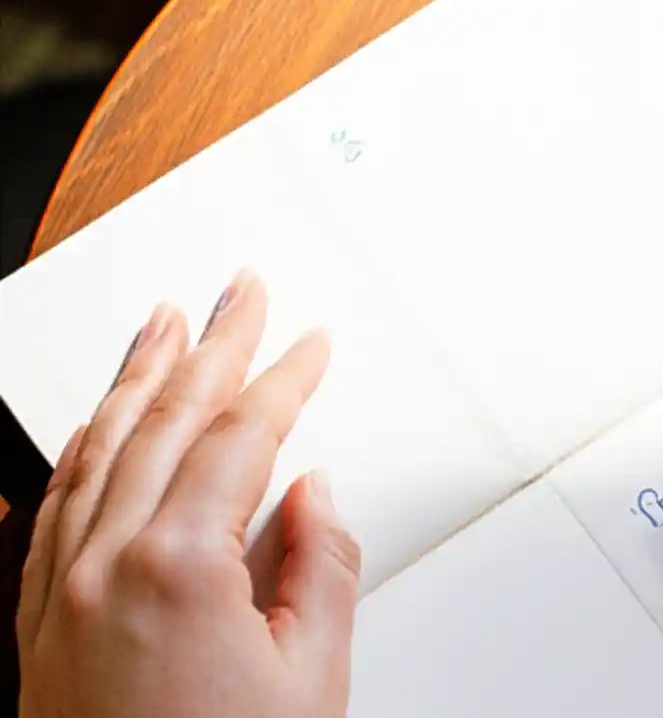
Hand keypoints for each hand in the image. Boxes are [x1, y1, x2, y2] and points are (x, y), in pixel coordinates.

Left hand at [17, 271, 359, 716]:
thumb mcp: (310, 682)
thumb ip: (317, 569)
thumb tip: (310, 497)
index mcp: (177, 569)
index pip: (240, 437)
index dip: (283, 378)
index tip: (310, 344)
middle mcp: (102, 564)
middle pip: (166, 418)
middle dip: (214, 344)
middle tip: (243, 292)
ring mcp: (57, 587)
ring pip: (98, 444)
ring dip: (137, 373)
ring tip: (165, 323)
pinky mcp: (36, 618)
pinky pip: (54, 499)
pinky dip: (84, 443)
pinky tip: (97, 421)